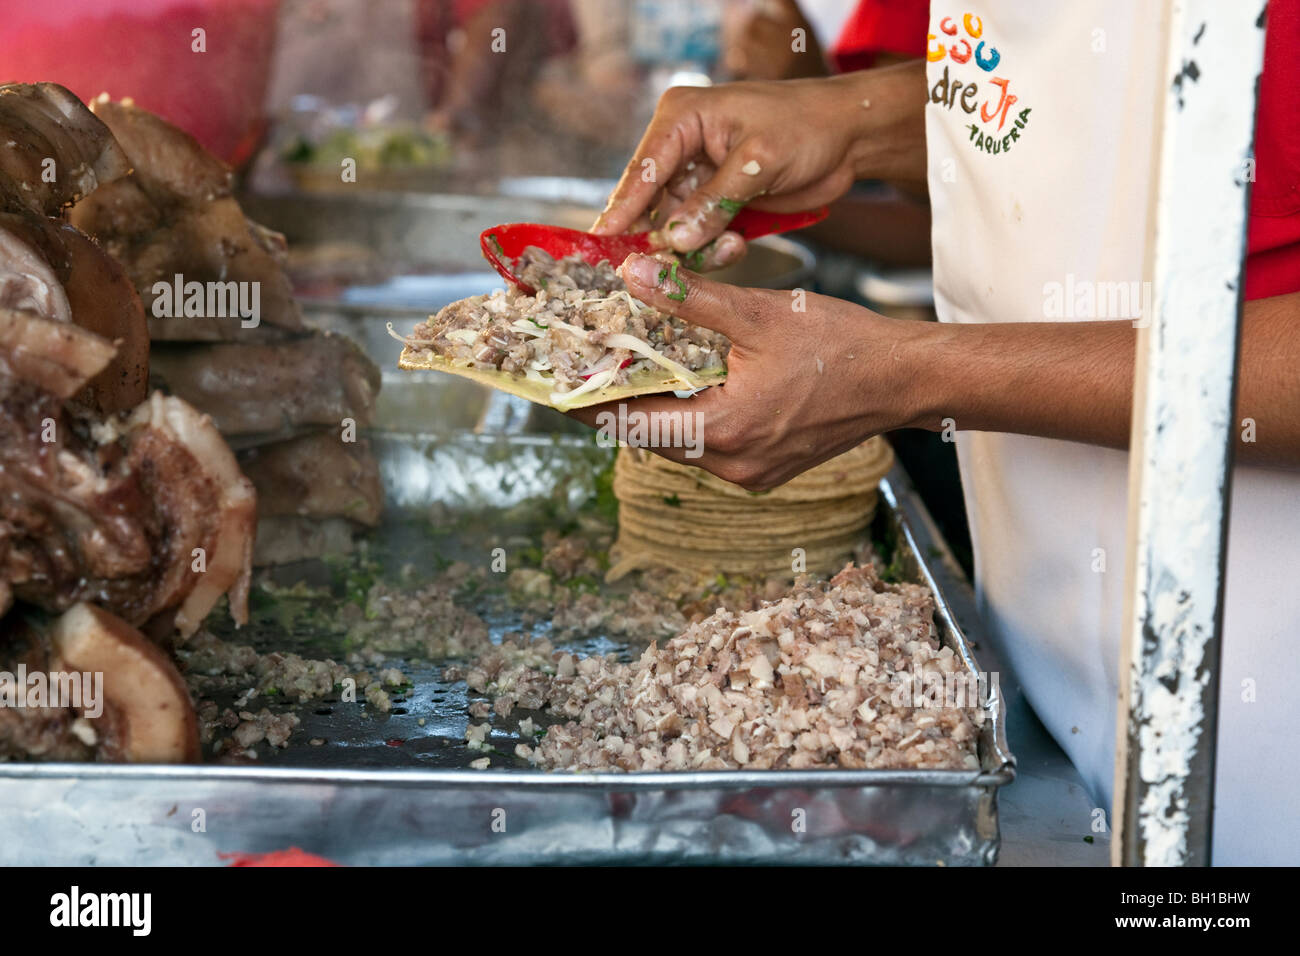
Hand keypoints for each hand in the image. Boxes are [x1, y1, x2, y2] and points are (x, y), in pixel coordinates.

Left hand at [567, 253, 934, 490]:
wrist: (903, 380)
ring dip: (656, 409)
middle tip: (590, 367)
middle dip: (619, 403)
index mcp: (726, 430)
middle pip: (651, 437)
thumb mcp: (759, 313)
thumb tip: (632, 274)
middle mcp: (733, 465)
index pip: (632, 425)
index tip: (554, 388)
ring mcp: (751, 473)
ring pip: (680, 443)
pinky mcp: (766, 469)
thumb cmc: (841, 345)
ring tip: (631, 368)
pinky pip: (710, 446)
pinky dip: (690, 417)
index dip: (589, 406)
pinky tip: (687, 382)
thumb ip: (690, 299)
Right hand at [590, 63, 925, 261]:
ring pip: (675, 226)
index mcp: (682, 118)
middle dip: (662, 237)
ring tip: (728, 247)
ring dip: (694, 248)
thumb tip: (675, 240)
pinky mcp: (717, 202)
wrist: (849, 136)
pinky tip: (736, 244)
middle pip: (651, 204)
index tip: (603, 241)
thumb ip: (714, 202)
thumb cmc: (806, 127)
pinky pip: (699, 236)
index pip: (642, 169)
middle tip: (666, 267)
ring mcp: (698, 178)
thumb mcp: (759, 162)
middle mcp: (681, 147)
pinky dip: (712, 249)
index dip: (622, 208)